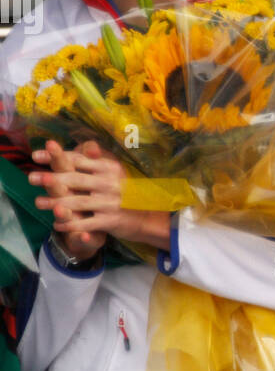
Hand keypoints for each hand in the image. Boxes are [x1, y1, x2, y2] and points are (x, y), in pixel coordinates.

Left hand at [30, 139, 170, 252]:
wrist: (146, 217)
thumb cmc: (124, 191)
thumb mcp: (113, 172)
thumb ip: (97, 159)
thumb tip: (87, 145)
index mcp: (109, 167)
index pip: (79, 159)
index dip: (57, 156)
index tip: (37, 156)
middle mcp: (110, 183)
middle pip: (76, 180)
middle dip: (52, 179)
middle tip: (32, 178)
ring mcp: (110, 202)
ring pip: (78, 202)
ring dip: (56, 203)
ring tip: (38, 203)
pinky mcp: (111, 220)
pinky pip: (86, 223)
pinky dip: (70, 225)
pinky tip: (56, 225)